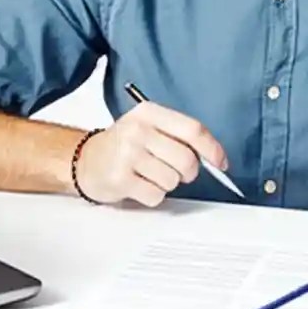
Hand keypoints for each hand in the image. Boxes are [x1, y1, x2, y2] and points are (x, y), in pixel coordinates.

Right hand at [74, 101, 227, 207]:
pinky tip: (139, 184)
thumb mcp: (150, 127)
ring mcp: (127, 154)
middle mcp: (138, 130)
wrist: (86, 159)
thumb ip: (180, 136)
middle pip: (186, 160)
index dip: (212, 149)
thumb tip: (215, 158)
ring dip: (167, 184)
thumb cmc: (125, 144)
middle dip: (188, 172)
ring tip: (149, 175)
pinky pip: (156, 196)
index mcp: (149, 112)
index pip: (193, 130)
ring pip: (172, 180)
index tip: (221, 163)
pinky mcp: (120, 178)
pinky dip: (152, 195)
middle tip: (175, 170)